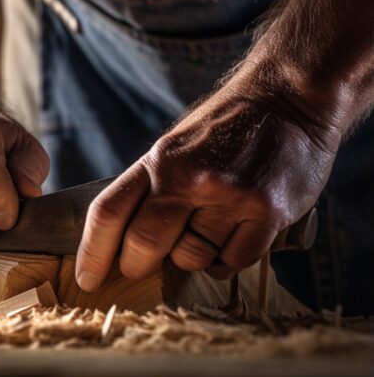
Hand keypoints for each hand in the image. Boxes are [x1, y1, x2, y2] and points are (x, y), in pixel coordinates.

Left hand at [75, 83, 339, 290]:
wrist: (290, 97)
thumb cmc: (225, 130)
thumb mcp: (174, 148)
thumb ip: (148, 191)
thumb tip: (118, 246)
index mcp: (157, 161)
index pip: (108, 213)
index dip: (91, 253)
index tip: (86, 279)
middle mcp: (187, 177)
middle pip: (142, 244)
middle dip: (137, 265)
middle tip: (144, 265)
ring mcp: (227, 194)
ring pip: (190, 258)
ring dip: (193, 256)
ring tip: (209, 227)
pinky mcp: (266, 212)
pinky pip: (231, 261)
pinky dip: (228, 258)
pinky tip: (236, 232)